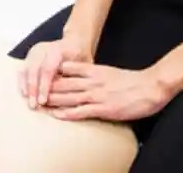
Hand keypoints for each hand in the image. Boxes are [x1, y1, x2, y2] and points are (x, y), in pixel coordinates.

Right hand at [19, 34, 94, 108]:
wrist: (74, 42)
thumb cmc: (80, 56)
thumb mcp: (81, 65)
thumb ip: (71, 78)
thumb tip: (64, 97)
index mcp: (56, 50)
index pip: (47, 69)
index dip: (44, 86)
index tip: (43, 102)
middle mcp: (43, 49)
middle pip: (34, 70)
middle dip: (32, 89)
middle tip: (33, 105)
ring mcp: (35, 51)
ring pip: (26, 69)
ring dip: (26, 87)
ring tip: (28, 101)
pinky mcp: (30, 55)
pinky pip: (23, 69)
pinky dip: (22, 81)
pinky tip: (24, 93)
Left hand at [44, 62, 175, 121]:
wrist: (150, 87)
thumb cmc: (132, 81)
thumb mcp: (109, 72)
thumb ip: (95, 73)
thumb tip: (81, 75)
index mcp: (94, 70)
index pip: (67, 68)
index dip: (52, 72)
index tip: (39, 74)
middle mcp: (92, 81)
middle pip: (63, 83)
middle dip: (46, 87)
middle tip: (32, 90)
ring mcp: (97, 95)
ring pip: (68, 97)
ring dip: (52, 100)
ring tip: (39, 103)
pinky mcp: (103, 108)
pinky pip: (81, 111)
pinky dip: (67, 113)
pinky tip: (57, 114)